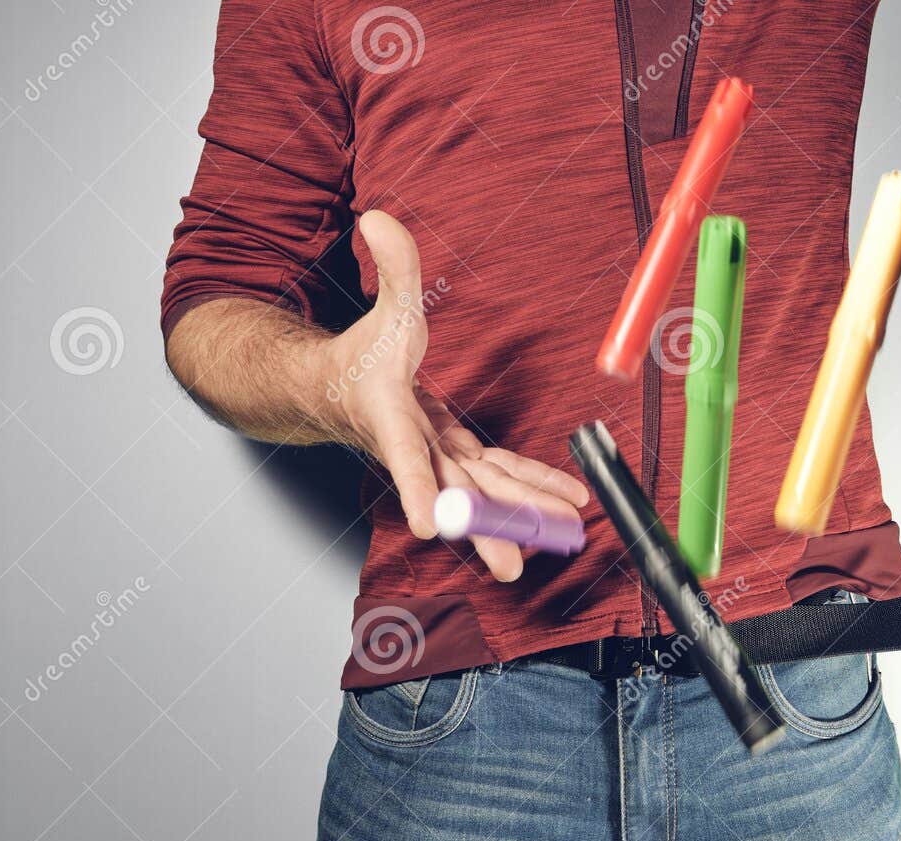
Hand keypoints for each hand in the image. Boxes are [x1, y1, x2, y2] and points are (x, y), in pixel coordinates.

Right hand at [312, 211, 588, 581]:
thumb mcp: (379, 309)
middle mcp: (415, 448)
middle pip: (454, 493)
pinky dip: (530, 489)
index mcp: (388, 415)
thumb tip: (375, 216)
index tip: (430, 527)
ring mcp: (439, 458)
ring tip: (558, 542)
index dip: (414, 490)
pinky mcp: (457, 458)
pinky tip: (565, 504)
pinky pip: (499, 477)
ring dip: (520, 518)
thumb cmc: (360, 356)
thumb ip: (389, 269)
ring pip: (484, 493)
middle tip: (512, 564)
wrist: (335, 392)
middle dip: (485, 529)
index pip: (403, 456)